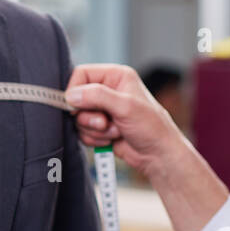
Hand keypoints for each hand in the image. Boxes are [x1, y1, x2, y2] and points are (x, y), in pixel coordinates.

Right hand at [64, 64, 182, 177]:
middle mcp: (108, 90)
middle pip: (76, 99)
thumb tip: (71, 95)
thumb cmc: (152, 128)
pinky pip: (82, 131)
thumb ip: (97, 96)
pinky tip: (112, 139)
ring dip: (94, 129)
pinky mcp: (99, 127)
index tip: (76, 107)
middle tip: (104, 122)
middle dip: (88, 116)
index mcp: (116, 76)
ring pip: (78, 118)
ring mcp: (103, 110)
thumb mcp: (126, 107)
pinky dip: (94, 138)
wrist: (158, 156)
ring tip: (114, 131)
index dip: (75, 90)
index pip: (81, 74)